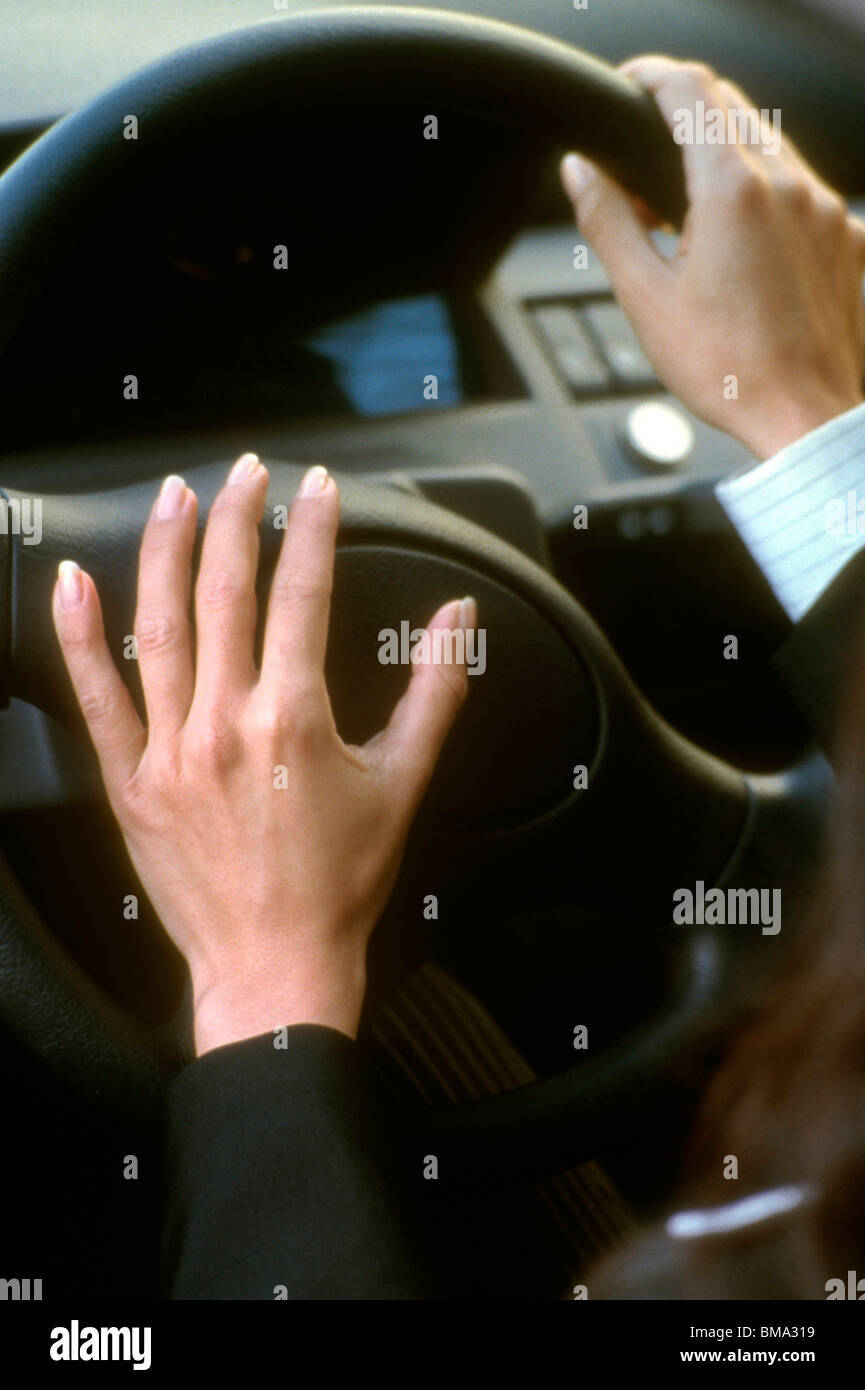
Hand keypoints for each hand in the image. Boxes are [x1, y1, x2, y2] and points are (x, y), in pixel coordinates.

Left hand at [52, 456, 474, 1053]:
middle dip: (237, 517)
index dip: (312, 528)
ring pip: (160, 625)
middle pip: (226, 591)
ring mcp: (171, 750)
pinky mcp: (131, 781)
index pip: (302, 594)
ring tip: (174, 495)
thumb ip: (435, 692)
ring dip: (166, 549)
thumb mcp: (403, 783)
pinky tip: (73, 582)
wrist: (274, 966)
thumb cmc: (338, 885)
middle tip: (245, 470)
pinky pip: (97, 696)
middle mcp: (226, 723)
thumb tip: (459, 621)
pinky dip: (80, 634)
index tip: (318, 487)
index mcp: (293, 718)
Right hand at [561, 56, 864, 458]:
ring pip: (769, 142)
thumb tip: (579, 171)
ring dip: (723, 152)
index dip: (649, 75)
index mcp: (733, 189)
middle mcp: (790, 184)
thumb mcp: (646, 299)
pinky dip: (762, 189)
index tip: (626, 85)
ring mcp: (825, 208)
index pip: (689, 89)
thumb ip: (608, 223)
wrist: (807, 418)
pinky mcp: (845, 235)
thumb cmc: (730, 371)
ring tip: (686, 207)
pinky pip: (800, 186)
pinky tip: (737, 240)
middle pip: (731, 105)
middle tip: (644, 154)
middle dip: (684, 112)